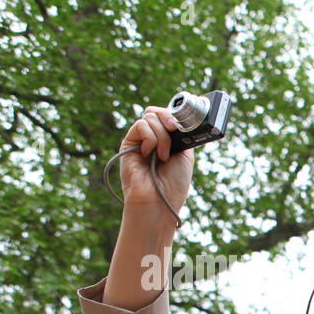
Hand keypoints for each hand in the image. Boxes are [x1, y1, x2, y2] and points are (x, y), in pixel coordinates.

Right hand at [118, 106, 194, 221]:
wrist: (159, 201)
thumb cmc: (173, 184)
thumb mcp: (185, 156)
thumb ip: (181, 136)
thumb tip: (180, 120)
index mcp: (166, 141)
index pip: (166, 117)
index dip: (173, 115)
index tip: (182, 125)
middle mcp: (151, 139)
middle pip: (155, 112)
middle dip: (168, 118)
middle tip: (174, 130)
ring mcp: (139, 141)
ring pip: (149, 118)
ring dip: (162, 135)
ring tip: (163, 156)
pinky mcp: (128, 144)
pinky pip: (140, 126)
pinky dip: (151, 138)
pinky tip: (150, 154)